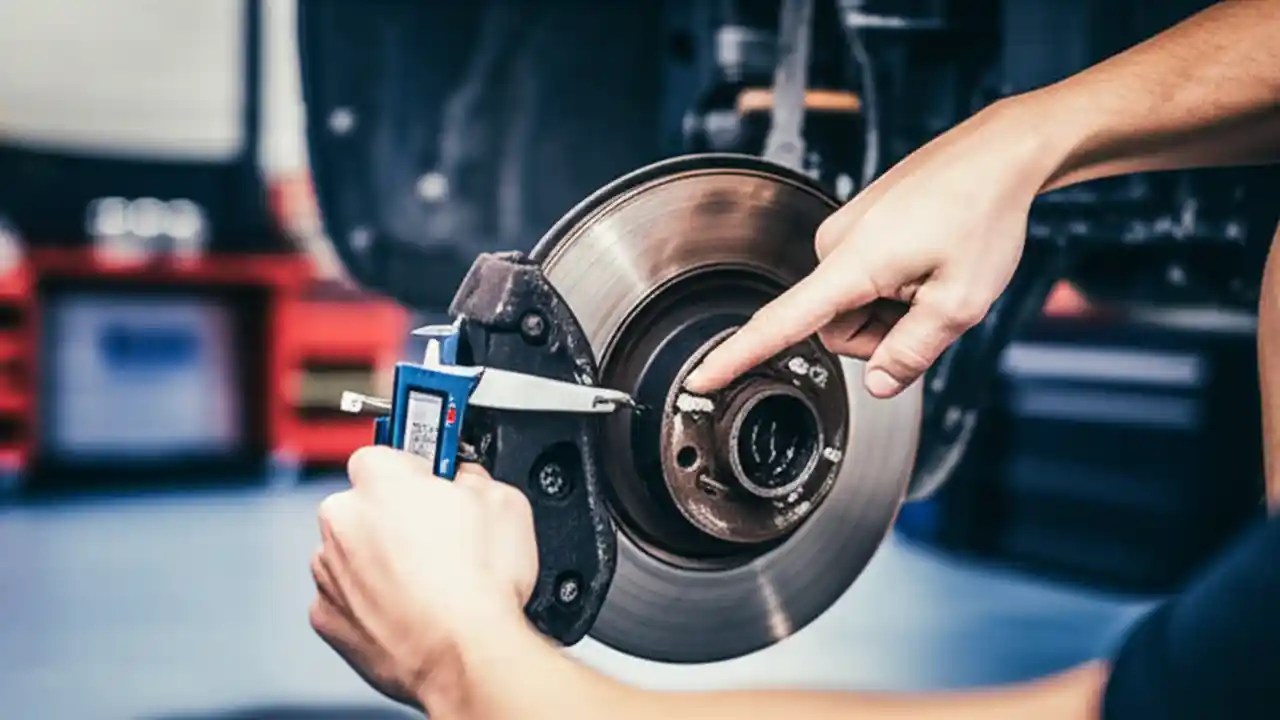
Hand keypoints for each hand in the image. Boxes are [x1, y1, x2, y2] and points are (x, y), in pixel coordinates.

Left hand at [309, 447, 536, 708]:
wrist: (465, 655)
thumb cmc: (482, 583)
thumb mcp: (505, 500)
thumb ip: (472, 477)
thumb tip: (465, 480)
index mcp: (380, 480)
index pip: (383, 453)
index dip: (412, 471)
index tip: (430, 484)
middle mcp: (342, 520)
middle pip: (361, 504)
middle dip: (392, 516)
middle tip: (436, 539)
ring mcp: (329, 571)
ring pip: (350, 552)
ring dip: (378, 560)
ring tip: (427, 582)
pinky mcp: (326, 618)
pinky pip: (345, 598)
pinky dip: (369, 602)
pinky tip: (408, 609)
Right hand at [685, 95, 1068, 397]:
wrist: (998, 154)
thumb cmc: (982, 213)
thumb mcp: (962, 301)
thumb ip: (913, 352)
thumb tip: (880, 384)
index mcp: (852, 264)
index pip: (781, 322)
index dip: (738, 356)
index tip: (701, 377)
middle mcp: (835, 244)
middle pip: (836, 328)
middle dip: (880, 334)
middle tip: (932, 307)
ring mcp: (844, 232)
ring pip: (851, 307)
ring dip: (890, 309)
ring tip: (933, 276)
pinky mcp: (856, 226)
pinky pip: (861, 280)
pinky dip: (894, 286)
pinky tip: (929, 261)